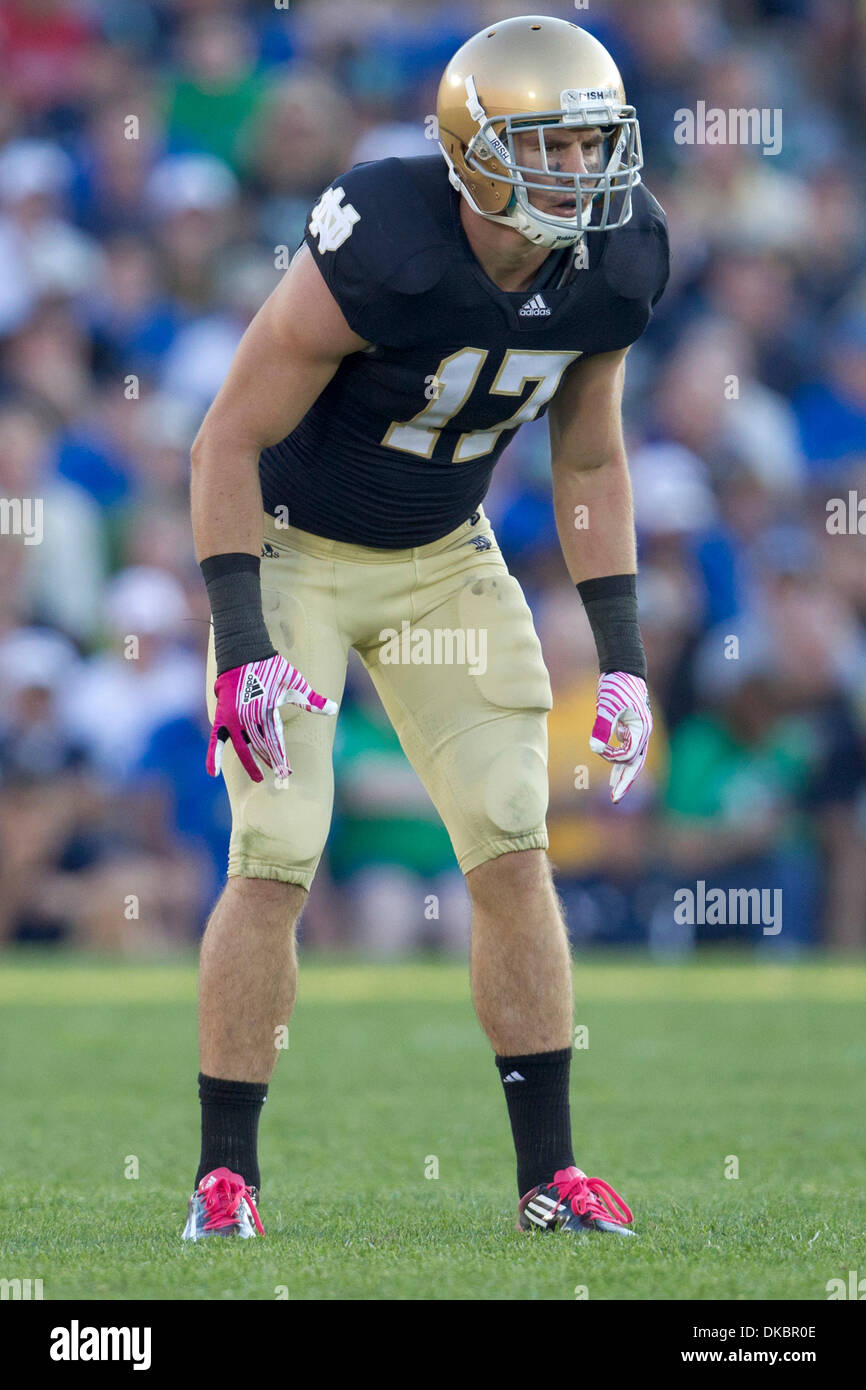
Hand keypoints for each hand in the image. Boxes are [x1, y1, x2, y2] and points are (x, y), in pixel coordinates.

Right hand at [207, 653, 337, 783]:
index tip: (287, 773)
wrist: (243, 652)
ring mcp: (233, 718)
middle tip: (279, 779)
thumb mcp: (294, 682)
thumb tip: (334, 709)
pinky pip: (216, 738)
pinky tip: (213, 773)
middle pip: (261, 746)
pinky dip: (214, 754)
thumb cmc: (272, 668)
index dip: (280, 757)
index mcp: (266, 711)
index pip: (275, 741)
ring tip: (259, 778)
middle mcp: (249, 717)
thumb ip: (311, 700)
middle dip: (271, 763)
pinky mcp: (222, 716)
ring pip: (243, 746)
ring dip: (250, 762)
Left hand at [589, 672, 651, 804]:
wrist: (623, 668)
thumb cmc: (616, 685)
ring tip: (615, 793)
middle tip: (615, 800)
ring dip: (623, 775)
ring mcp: (638, 731)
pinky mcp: (630, 727)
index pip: (630, 755)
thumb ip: (602, 727)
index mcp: (642, 729)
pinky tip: (612, 768)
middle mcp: (643, 733)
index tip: (600, 749)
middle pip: (636, 764)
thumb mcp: (607, 705)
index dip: (614, 757)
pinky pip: (626, 749)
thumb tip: (595, 749)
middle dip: (626, 783)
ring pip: (632, 759)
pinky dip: (619, 760)